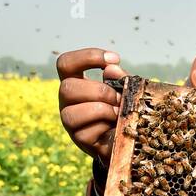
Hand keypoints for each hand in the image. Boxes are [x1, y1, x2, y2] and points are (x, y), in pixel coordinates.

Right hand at [57, 47, 126, 162]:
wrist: (130, 137)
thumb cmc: (123, 107)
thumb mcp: (124, 88)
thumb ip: (119, 78)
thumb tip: (111, 68)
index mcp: (75, 82)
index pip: (66, 63)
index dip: (87, 56)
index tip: (114, 59)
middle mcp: (68, 101)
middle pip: (66, 88)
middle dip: (99, 91)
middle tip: (118, 98)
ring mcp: (71, 121)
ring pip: (71, 112)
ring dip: (101, 109)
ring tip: (118, 112)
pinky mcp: (80, 139)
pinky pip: (86, 132)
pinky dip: (104, 126)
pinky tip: (115, 126)